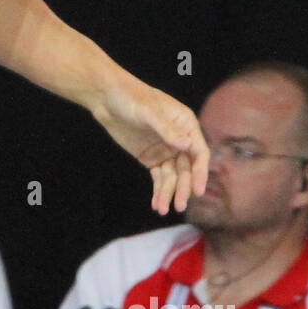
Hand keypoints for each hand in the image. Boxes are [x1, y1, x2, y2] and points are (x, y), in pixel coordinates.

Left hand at [92, 78, 208, 212]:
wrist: (107, 99)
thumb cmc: (131, 98)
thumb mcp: (148, 112)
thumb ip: (167, 129)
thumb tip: (188, 145)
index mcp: (186, 124)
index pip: (199, 152)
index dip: (200, 172)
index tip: (198, 190)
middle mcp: (179, 139)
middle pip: (186, 169)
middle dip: (184, 188)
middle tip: (180, 206)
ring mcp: (165, 150)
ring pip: (172, 176)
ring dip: (169, 193)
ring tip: (162, 209)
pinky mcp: (151, 158)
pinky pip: (158, 177)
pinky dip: (158, 191)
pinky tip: (156, 204)